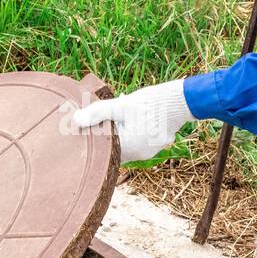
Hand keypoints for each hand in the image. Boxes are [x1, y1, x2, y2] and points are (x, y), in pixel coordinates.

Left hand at [72, 80, 194, 163]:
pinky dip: (129, 132)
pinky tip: (128, 118)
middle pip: (113, 149)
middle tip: (96, 121)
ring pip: (124, 145)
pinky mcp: (154, 146)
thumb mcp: (121, 105)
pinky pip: (136, 142)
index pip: (102, 150)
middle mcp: (138, 156)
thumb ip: (98, 113)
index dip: (93, 139)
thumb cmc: (151, 103)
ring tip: (115, 116)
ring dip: (117, 133)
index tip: (84, 129)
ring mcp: (148, 152)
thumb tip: (76, 120)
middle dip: (105, 135)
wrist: (181, 102)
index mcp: (128, 149)